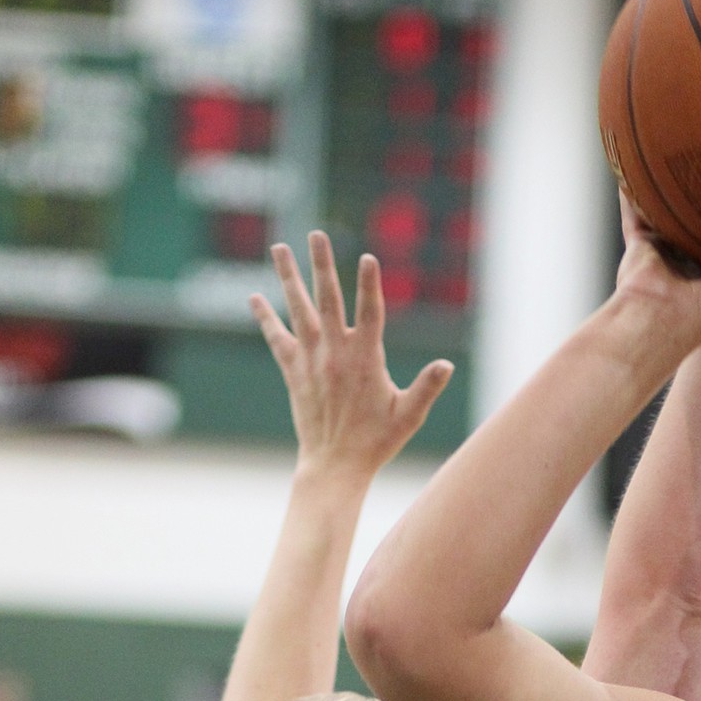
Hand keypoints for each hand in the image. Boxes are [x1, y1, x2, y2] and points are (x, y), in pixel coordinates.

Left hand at [251, 231, 453, 480]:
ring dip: (288, 277)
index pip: (369, 313)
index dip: (369, 285)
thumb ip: (427, 387)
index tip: (367, 258)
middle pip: (327, 299)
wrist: (334, 465)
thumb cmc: (378, 442)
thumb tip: (446, 365)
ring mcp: (311, 361)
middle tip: (316, 234)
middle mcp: (335, 353)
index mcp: (365, 360)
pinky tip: (254, 297)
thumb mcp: (409, 415)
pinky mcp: (294, 373)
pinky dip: (265, 317)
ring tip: (279, 248)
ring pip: (297, 310)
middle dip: (322, 265)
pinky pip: (277, 339)